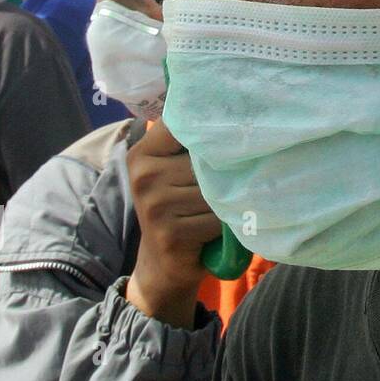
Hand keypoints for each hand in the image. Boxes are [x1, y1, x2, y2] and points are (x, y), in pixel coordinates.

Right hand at [125, 120, 219, 327]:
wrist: (164, 264)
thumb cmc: (180, 208)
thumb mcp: (175, 171)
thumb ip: (192, 144)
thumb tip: (235, 117)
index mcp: (143, 153)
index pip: (184, 124)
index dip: (214, 128)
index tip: (234, 129)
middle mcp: (144, 176)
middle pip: (208, 161)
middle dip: (226, 173)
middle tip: (226, 186)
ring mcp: (155, 206)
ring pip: (216, 190)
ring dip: (228, 201)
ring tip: (219, 210)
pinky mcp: (170, 233)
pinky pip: (218, 218)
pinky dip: (225, 225)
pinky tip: (215, 232)